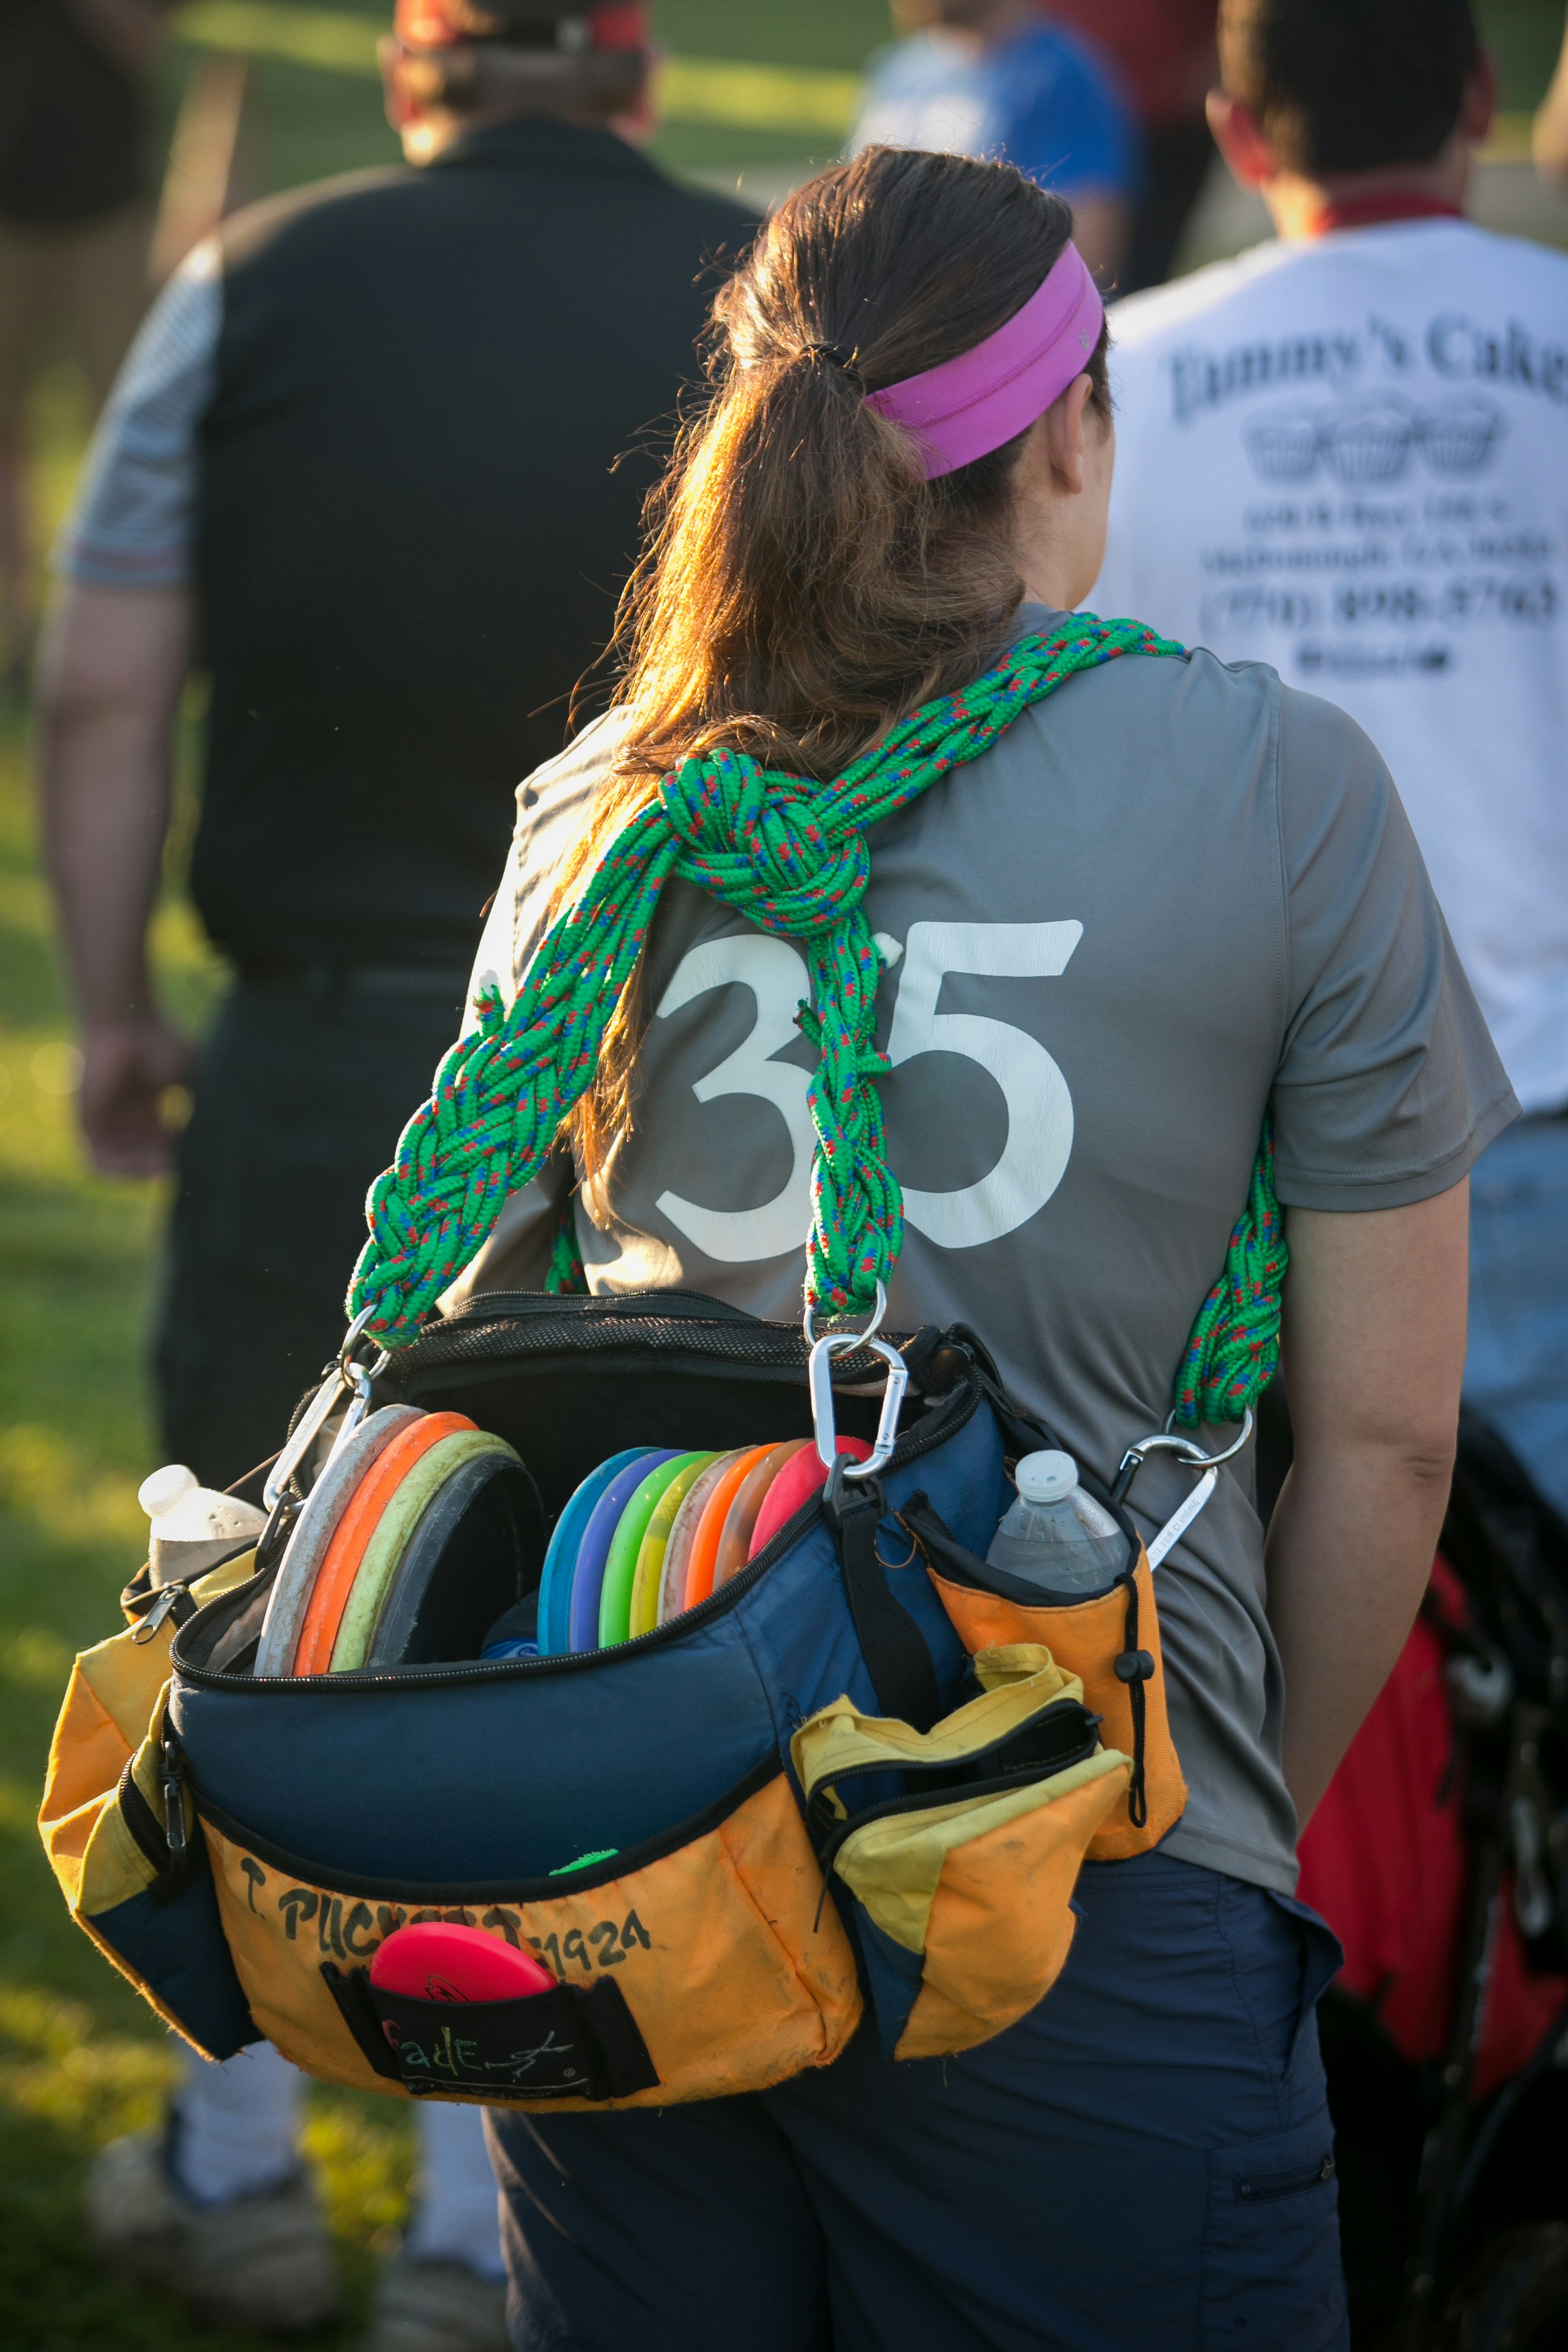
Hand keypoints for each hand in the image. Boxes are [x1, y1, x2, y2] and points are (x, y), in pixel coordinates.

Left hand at [78, 1018, 194, 1177]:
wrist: (126, 1020)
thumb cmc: (160, 1042)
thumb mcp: (190, 1079)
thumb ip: (200, 1109)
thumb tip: (216, 1142)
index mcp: (145, 1101)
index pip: (160, 1141)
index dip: (179, 1152)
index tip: (198, 1152)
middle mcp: (123, 1112)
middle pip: (143, 1154)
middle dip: (164, 1163)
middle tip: (184, 1163)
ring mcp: (104, 1117)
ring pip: (122, 1162)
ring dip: (146, 1171)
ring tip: (167, 1167)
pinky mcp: (86, 1121)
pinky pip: (99, 1162)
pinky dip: (124, 1171)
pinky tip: (148, 1167)